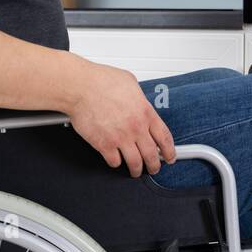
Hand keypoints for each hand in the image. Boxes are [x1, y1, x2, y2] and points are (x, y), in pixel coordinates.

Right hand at [65, 61, 175, 177]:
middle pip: (152, 155)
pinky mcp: (105, 145)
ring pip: (135, 163)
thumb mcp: (130, 82)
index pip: (164, 138)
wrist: (81, 87)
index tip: (170, 156)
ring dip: (136, 170)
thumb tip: (139, 101)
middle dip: (155, 165)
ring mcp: (121, 138)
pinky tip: (115, 159)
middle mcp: (136, 127)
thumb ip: (138, 97)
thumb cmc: (101, 81)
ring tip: (135, 171)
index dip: (170, 151)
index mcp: (145, 112)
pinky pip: (114, 162)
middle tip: (154, 168)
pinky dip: (115, 162)